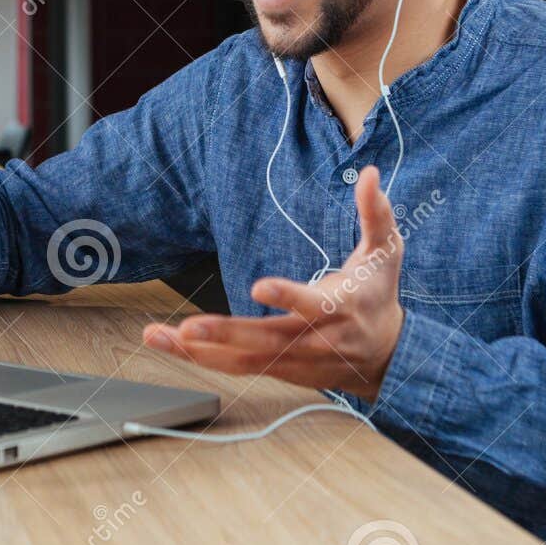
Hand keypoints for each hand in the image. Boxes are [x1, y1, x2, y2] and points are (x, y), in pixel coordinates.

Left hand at [143, 165, 405, 400]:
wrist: (385, 354)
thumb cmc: (378, 293)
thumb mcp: (386, 251)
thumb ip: (375, 213)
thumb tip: (368, 174)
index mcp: (340, 308)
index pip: (312, 305)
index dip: (287, 297)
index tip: (260, 287)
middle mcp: (314, 339)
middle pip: (267, 341)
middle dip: (226, 334)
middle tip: (189, 326)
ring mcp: (295, 360)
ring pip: (245, 361)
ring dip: (199, 351)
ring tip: (160, 336)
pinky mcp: (280, 370)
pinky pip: (238, 368)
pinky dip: (204, 359)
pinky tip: (173, 345)